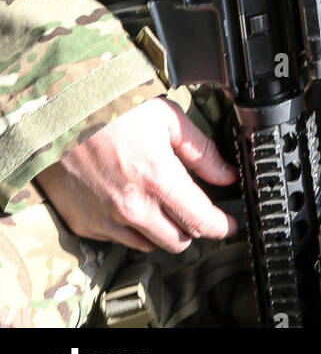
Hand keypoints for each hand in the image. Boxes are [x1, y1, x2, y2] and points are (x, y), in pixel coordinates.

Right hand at [36, 98, 238, 253]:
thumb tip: (227, 176)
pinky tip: (130, 200)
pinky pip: (120, 239)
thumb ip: (201, 151)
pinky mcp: (85, 225)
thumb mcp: (167, 118)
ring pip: (150, 244)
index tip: (230, 224)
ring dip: (162, 229)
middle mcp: (132, 207)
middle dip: (193, 227)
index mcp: (157, 178)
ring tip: (160, 200)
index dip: (222, 226)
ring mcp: (106, 220)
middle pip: (179, 241)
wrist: (57, 114)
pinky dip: (132, 227)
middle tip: (194, 208)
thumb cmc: (114, 109)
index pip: (201, 220)